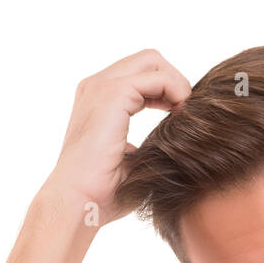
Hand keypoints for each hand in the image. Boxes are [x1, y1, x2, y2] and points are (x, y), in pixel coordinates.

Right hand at [41, 48, 190, 227]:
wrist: (78, 203)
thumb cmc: (102, 194)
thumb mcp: (130, 161)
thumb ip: (147, 144)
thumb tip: (173, 144)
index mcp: (97, 99)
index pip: (139, 74)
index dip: (165, 89)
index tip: (178, 115)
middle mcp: (96, 86)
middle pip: (148, 59)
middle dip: (174, 80)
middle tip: (185, 112)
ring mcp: (102, 87)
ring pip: (152, 61)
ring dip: (176, 84)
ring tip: (184, 113)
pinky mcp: (112, 95)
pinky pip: (155, 77)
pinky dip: (175, 90)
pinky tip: (180, 114)